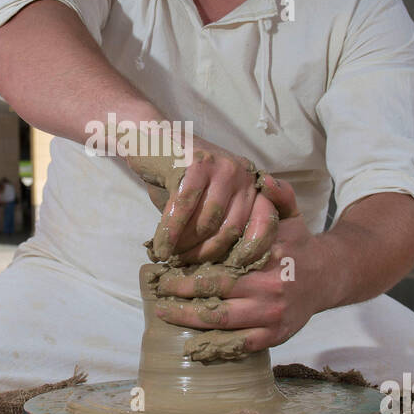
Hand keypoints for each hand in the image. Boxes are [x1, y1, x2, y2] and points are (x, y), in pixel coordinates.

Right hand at [131, 138, 297, 265]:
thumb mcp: (207, 202)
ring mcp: (221, 166)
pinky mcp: (196, 163)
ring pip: (207, 222)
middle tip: (185, 267)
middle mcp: (243, 174)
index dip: (250, 251)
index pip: (264, 224)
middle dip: (207, 254)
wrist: (149, 139)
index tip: (231, 273)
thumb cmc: (179, 179)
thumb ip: (221, 227)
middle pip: (231, 228)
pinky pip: (184, 209)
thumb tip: (225, 275)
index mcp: (252, 185)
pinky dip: (170, 232)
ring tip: (170, 257)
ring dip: (186, 246)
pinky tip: (160, 247)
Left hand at [152, 209, 322, 351]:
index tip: (167, 261)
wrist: (329, 276)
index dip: (189, 263)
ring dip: (188, 318)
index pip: (221, 260)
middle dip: (180, 289)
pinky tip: (191, 341)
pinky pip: (240, 344)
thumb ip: (279, 194)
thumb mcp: (292, 214)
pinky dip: (213, 345)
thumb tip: (263, 179)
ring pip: (222, 320)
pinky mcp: (276, 336)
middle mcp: (271, 287)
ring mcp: (273, 315)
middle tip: (158, 285)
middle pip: (215, 290)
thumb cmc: (299, 244)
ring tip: (163, 311)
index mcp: (270, 256)